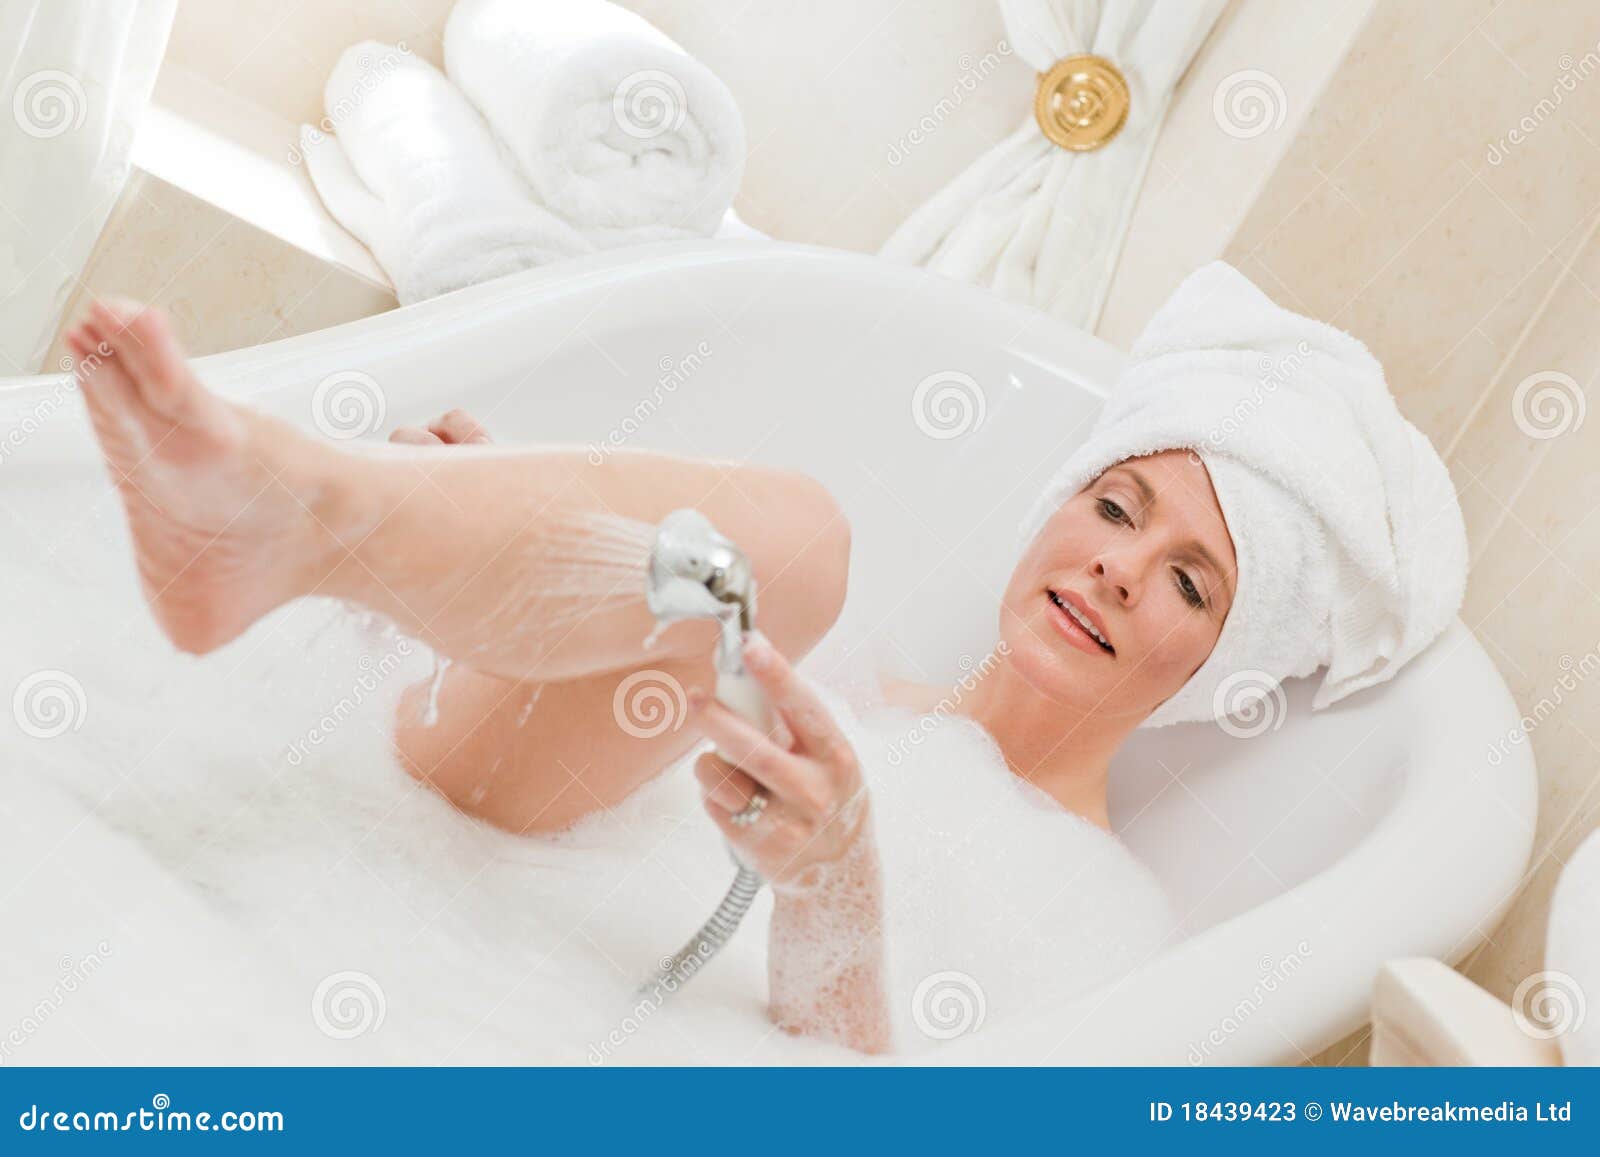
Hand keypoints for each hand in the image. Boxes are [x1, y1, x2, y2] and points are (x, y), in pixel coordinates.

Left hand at [691, 632, 869, 887]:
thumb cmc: (827, 797)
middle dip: (717, 718)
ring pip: (720, 777)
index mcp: (835, 756)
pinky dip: (713, 794)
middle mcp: (814, 791)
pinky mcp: (759, 848)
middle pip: (751, 748)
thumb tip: (747, 674)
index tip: (751, 646)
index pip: (803, 708)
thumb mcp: (828, 760)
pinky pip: (714, 804)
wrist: (839, 873)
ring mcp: (787, 823)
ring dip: (710, 763)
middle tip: (695, 698)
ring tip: (725, 766)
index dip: (776, 674)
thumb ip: (795, 726)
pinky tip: (736, 801)